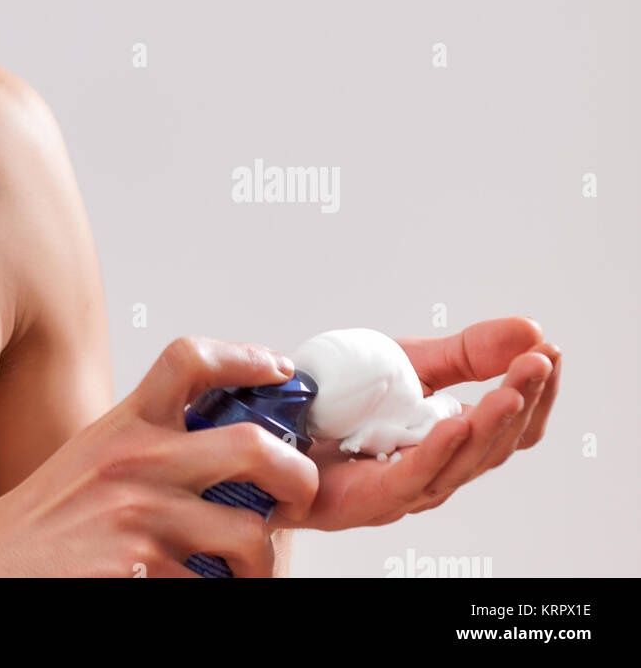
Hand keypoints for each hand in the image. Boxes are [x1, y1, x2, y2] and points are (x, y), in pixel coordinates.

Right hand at [0, 336, 317, 577]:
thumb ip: (148, 451)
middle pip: (251, 444)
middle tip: (298, 495)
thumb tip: (218, 456)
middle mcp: (135, 465)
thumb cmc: (39, 529)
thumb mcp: (90, 464)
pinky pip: (215, 590)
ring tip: (247, 572)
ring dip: (262, 564)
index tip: (278, 370)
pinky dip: (220, 596)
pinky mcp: (141, 576)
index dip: (244, 356)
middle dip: (296, 475)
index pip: (188, 360)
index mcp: (122, 428)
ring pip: (250, 535)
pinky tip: (201, 591)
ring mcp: (141, 522)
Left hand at [272, 316, 559, 531]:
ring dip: (490, 425)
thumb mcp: (410, 364)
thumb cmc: (345, 407)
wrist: (274, 431)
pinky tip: (457, 423)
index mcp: (453, 442)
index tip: (549, 351)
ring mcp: (406, 489)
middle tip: (538, 362)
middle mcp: (438, 470)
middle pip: (494, 444)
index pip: (511, 425)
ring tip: (512, 392)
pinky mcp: (370, 497)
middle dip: (521, 401)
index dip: (534, 391)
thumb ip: (468, 352)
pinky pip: (411, 476)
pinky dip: (438, 450)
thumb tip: (530, 328)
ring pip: (461, 463)